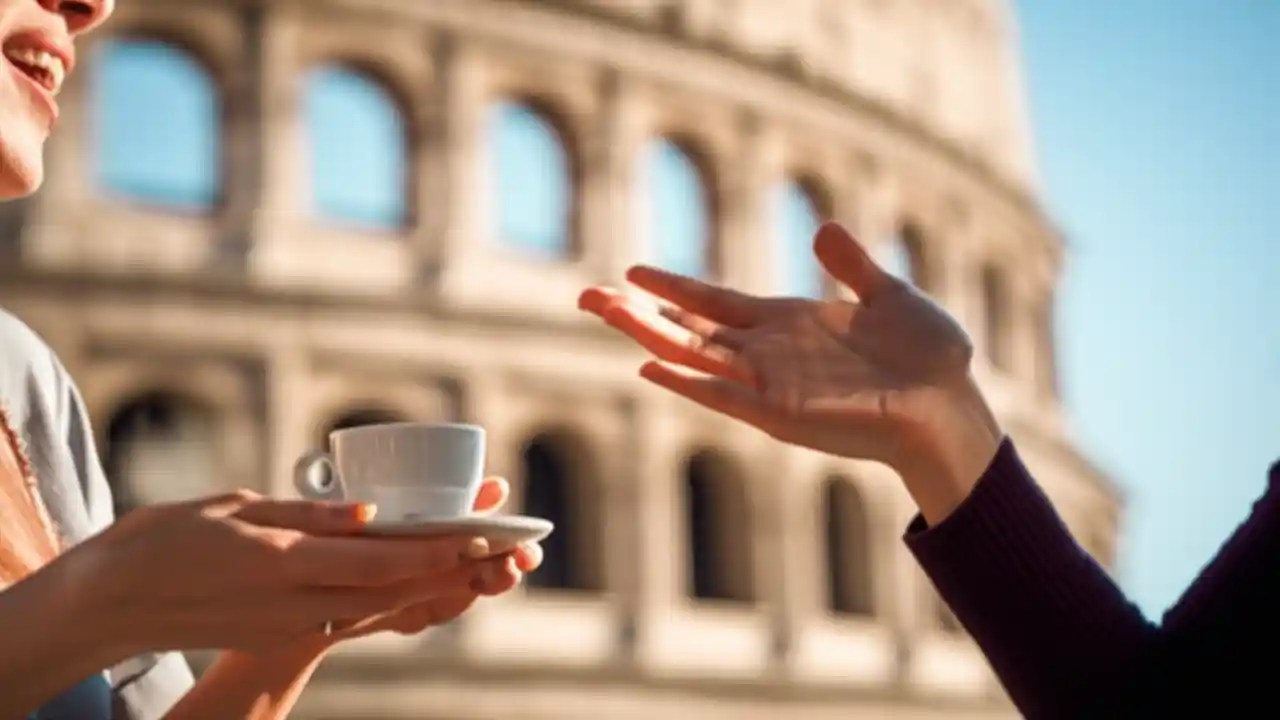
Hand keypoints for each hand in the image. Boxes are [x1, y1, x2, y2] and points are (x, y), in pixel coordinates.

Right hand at [55, 488, 515, 655]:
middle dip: (451, 569)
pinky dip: (390, 600)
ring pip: (376, 605)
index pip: (379, 559)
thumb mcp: (234, 508)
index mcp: (284, 564)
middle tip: (500, 550)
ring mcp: (287, 623)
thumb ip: (307, 516)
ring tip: (476, 566)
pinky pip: (348, 614)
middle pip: (391, 588)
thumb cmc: (162, 540)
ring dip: (429, 587)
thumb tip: (370, 512)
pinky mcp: (278, 631)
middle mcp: (294, 602)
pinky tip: (415, 583)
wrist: (108, 603)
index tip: (481, 535)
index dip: (436, 550)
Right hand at [579, 222, 1002, 521]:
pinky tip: (648, 367)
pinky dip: (685, 381)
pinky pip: (721, 393)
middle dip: (635, 312)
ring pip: (692, 354)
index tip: (632, 273)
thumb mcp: (890, 294)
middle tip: (584, 294)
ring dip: (646, 335)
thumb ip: (852, 265)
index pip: (714, 302)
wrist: (951, 406)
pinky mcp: (780, 411)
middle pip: (687, 328)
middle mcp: (767, 353)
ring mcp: (769, 382)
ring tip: (600, 311)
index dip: (672, 287)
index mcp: (787, 323)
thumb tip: (824, 228)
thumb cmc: (929, 356)